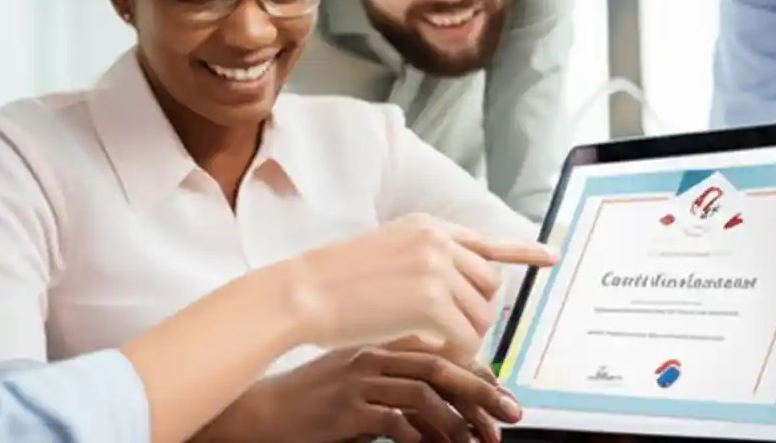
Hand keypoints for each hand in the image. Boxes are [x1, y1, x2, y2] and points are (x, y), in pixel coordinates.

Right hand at [219, 346, 522, 442]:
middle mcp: (372, 354)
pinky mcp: (347, 408)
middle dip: (483, 390)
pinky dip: (423, 438)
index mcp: (379, 342)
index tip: (501, 393)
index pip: (440, 348)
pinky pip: (397, 423)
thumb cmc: (311, 401)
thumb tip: (446, 409)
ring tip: (481, 442)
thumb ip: (398, 386)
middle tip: (513, 413)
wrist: (261, 411)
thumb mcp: (358, 383)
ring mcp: (359, 380)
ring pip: (426, 394)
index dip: (477, 370)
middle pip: (442, 366)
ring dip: (460, 420)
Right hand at [288, 213, 556, 364]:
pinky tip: (440, 356)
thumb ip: (420, 261)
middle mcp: (437, 240)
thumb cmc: (331, 282)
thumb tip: (451, 285)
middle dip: (480, 312)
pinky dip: (458, 354)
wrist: (303, 292)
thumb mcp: (383, 253)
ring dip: (469, 336)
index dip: (522, 252)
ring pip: (482, 313)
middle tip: (458, 335)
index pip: (485, 240)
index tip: (552, 256)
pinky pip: (466, 337)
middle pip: (490, 283)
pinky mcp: (432, 302)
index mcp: (426, 226)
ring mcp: (437, 268)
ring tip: (441, 347)